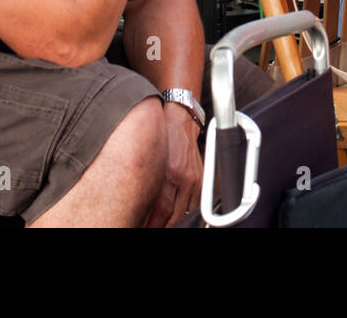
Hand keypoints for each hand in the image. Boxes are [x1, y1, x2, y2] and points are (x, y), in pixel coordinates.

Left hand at [144, 103, 202, 227]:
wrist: (181, 120)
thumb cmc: (165, 136)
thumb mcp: (152, 160)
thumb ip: (150, 184)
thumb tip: (144, 206)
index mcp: (171, 174)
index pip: (162, 210)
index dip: (153, 224)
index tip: (146, 227)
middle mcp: (185, 178)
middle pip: (175, 215)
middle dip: (162, 224)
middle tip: (152, 227)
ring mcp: (196, 179)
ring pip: (185, 211)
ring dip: (174, 219)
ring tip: (163, 221)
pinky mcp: (202, 178)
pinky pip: (195, 202)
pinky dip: (186, 209)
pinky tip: (178, 209)